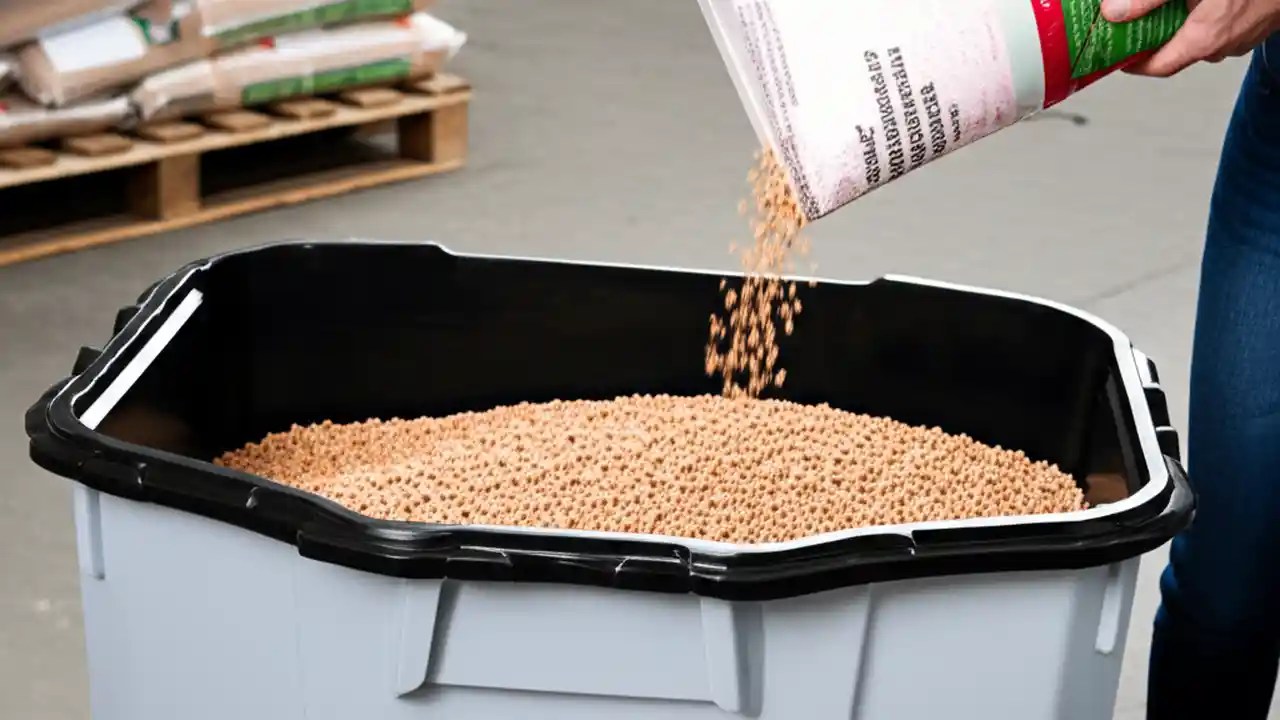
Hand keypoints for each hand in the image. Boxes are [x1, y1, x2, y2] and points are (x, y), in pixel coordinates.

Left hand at [1101, 0, 1279, 76]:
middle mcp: (1226, 45)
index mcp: (1206, 39)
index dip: (1131, 62)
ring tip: (1165, 7)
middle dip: (1152, 38)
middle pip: (1176, 51)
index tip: (1114, 54)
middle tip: (1132, 23)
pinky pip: (1224, 24)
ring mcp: (1246, 34)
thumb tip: (1114, 13)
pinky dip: (1205, 14)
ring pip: (1202, 36)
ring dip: (1180, 25)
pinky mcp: (1261, 20)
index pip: (1156, 67)